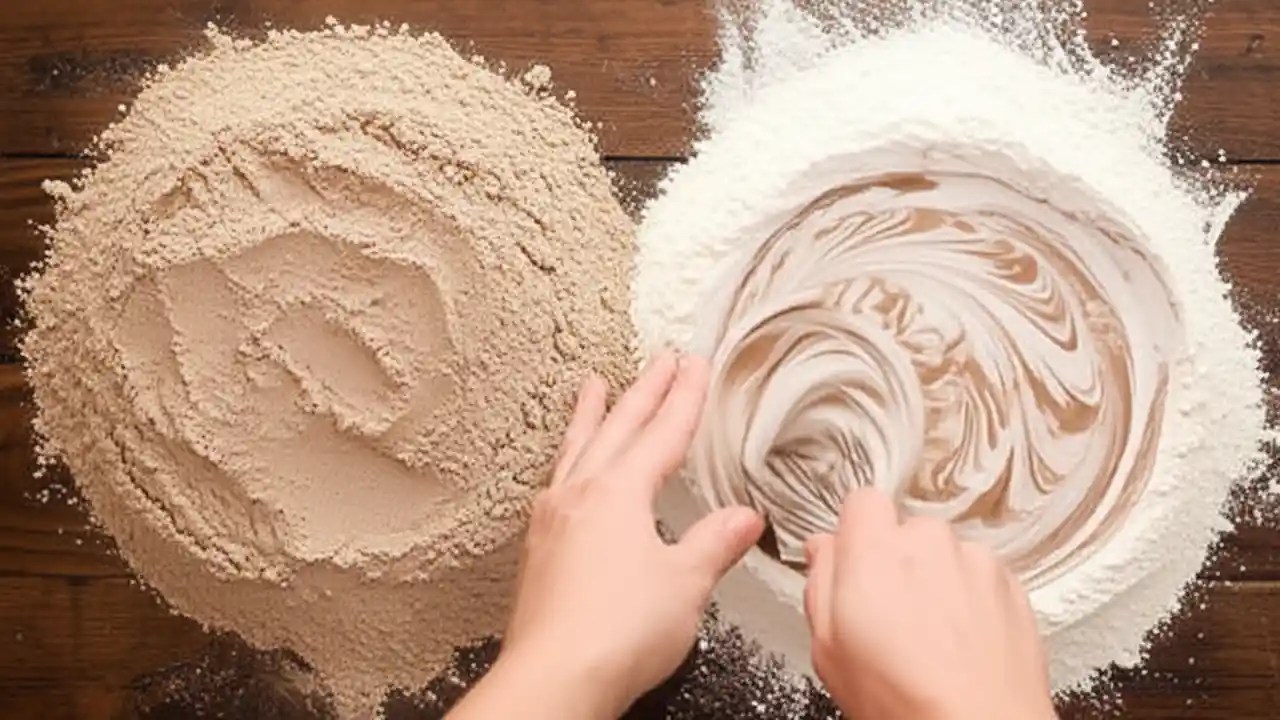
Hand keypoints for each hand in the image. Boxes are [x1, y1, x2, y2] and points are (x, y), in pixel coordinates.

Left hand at [451, 351, 764, 719]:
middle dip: (643, 391)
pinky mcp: (539, 551)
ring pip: (576, 449)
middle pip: (617, 428)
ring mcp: (552, 521)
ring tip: (593, 388)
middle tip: (660, 360)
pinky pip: (557, 482)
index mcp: (619, 494)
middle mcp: (580, 497)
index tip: (695, 367)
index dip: (684, 397)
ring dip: (592, 415)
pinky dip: (569, 459)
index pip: (661, 433)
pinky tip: (569, 471)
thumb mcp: (685, 584)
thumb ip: (715, 544)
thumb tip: (743, 520)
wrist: (553, 680)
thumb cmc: (614, 635)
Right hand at [805, 488, 1056, 719]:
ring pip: (944, 553)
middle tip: (891, 617)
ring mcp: (975, 560)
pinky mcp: (1011, 582)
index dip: (856, 532)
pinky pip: (978, 575)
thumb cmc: (906, 701)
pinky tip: (960, 643)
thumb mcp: (829, 648)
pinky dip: (970, 599)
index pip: (862, 500)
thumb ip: (821, 581)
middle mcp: (930, 543)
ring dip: (937, 581)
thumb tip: (823, 549)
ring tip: (932, 638)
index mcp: (876, 552)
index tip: (855, 563)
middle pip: (905, 529)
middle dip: (896, 562)